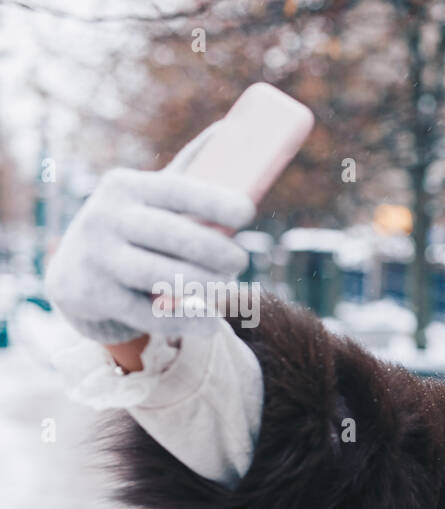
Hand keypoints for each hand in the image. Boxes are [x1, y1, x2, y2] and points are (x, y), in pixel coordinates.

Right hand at [44, 120, 255, 344]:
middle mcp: (105, 217)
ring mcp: (97, 258)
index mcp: (125, 186)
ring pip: (166, 276)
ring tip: (228, 289)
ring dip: (206, 287)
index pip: (176, 190)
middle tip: (240, 262)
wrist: (75, 276)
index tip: (247, 213)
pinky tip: (210, 322)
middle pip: (176, 237)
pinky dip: (187, 320)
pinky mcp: (95, 297)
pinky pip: (152, 314)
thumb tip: (233, 128)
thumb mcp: (151, 197)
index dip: (214, 200)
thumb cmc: (133, 228)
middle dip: (218, 252)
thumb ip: (189, 170)